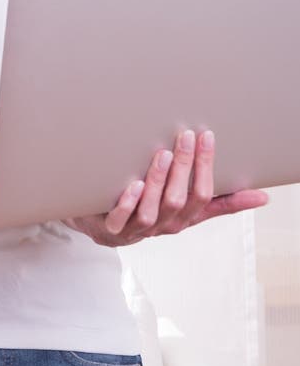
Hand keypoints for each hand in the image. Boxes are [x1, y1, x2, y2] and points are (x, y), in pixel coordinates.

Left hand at [60, 129, 268, 247]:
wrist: (104, 227)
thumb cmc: (151, 209)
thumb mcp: (185, 205)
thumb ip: (218, 201)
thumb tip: (261, 197)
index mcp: (183, 218)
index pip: (202, 195)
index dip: (207, 167)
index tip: (208, 136)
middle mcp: (163, 225)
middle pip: (179, 199)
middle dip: (185, 167)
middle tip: (185, 135)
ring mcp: (137, 230)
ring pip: (152, 210)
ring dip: (158, 181)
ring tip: (163, 155)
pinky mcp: (112, 230)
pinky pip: (120, 220)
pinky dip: (128, 203)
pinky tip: (134, 185)